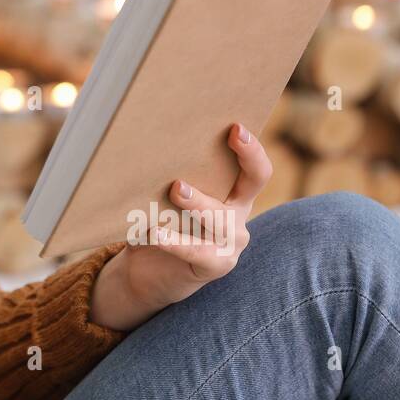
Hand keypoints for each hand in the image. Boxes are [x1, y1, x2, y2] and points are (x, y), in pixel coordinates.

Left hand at [89, 123, 272, 331]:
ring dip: (199, 202)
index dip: (252, 148)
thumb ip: (167, 177)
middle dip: (245, 157)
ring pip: (221, 218)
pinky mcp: (215, 265)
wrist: (147, 271)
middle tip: (214, 138)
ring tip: (177, 189)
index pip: (254, 168)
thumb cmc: (157, 221)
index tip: (235, 127)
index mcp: (232, 192)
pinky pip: (198, 252)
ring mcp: (230, 241)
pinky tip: (156, 232)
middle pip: (253, 182)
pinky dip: (176, 242)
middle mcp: (238, 214)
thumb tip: (145, 147)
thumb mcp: (165, 197)